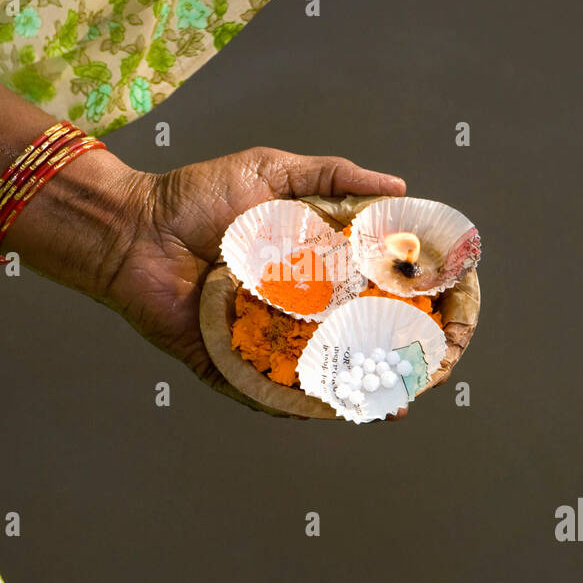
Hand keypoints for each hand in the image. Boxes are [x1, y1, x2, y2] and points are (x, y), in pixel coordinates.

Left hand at [95, 147, 406, 410]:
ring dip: (359, 391)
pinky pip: (269, 394)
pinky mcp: (230, 365)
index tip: (448, 313)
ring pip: (319, 374)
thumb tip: (400, 189)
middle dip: (397, 359)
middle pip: (355, 340)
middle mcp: (293, 306)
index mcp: (310, 263)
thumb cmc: (194, 197)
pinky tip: (334, 410)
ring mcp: (264, 340)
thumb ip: (333, 176)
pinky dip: (300, 406)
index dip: (412, 303)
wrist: (133, 230)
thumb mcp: (271, 172)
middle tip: (430, 370)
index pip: (372, 289)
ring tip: (394, 403)